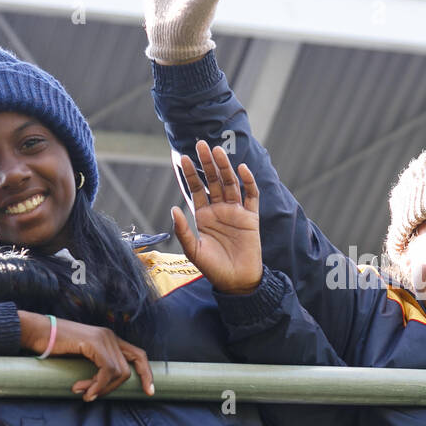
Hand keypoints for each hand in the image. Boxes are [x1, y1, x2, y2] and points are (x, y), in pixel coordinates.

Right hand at [17, 311, 154, 401]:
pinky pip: (107, 370)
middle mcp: (110, 336)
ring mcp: (104, 338)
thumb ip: (96, 368)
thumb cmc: (55, 347)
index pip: (138, 356)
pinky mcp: (95, 343)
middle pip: (128, 370)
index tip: (149, 392)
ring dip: (101, 388)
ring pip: (118, 372)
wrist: (37, 332)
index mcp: (110, 339)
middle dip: (112, 388)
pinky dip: (98, 385)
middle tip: (91, 395)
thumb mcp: (81, 359)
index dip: (146, 374)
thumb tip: (103, 389)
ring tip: (83, 392)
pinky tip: (85, 390)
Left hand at [171, 139, 262, 294]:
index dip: (190, 174)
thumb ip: (183, 229)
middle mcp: (219, 210)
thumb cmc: (213, 268)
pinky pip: (251, 196)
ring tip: (218, 151)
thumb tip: (174, 208)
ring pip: (231, 184)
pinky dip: (248, 182)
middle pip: (213, 181)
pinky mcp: (251, 218)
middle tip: (200, 144)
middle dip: (207, 163)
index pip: (196, 189)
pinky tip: (241, 169)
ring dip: (225, 167)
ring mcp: (236, 212)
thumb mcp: (193, 250)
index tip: (182, 158)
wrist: (237, 281)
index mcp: (203, 215)